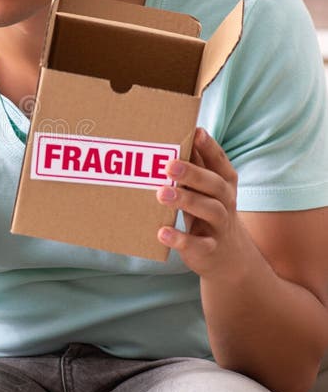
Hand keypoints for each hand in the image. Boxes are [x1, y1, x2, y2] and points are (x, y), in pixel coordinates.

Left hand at [156, 127, 255, 277]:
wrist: (228, 259)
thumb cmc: (207, 213)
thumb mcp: (204, 190)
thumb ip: (195, 167)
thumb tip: (175, 135)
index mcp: (223, 183)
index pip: (219, 162)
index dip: (209, 147)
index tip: (195, 132)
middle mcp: (225, 202)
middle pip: (214, 184)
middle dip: (193, 173)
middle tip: (169, 165)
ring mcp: (219, 226)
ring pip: (209, 210)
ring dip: (186, 200)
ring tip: (162, 193)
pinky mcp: (209, 249)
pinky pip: (198, 244)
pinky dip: (180, 239)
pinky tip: (162, 232)